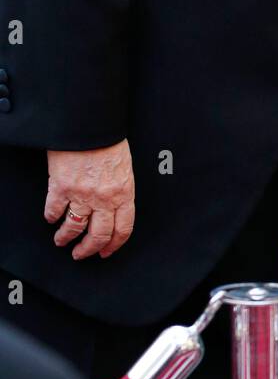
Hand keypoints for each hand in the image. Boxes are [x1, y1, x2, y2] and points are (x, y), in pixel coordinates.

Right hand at [45, 140, 135, 259]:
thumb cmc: (108, 140)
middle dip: (88, 249)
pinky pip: (54, 210)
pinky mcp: (61, 187)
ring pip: (74, 227)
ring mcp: (82, 194)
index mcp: (124, 192)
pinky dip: (51, 217)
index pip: (123, 228)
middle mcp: (104, 198)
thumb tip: (115, 205)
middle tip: (81, 254)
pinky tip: (51, 218)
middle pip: (98, 235)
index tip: (106, 252)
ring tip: (61, 240)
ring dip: (66, 237)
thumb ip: (120, 188)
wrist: (89, 124)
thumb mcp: (124, 166)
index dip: (114, 245)